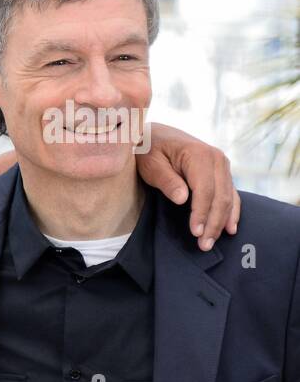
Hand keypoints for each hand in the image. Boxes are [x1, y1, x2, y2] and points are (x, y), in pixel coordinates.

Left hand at [139, 123, 240, 250]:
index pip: (205, 190)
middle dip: (213, 223)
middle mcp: (216, 159)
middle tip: (204, 245)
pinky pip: (231, 193)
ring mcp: (222, 164)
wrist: (156, 135)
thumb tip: (183, 199)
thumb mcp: (150, 164)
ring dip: (222, 221)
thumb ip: (167, 181)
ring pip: (228, 197)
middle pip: (220, 197)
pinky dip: (231, 211)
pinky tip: (230, 228)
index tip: (195, 233)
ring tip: (212, 242)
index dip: (201, 213)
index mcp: (199, 155)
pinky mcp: (221, 171)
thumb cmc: (149, 150)